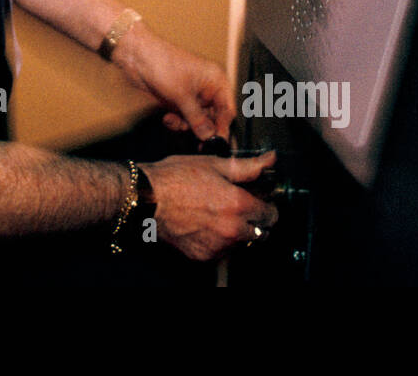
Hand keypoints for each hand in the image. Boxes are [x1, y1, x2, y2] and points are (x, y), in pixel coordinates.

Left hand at [111, 27, 236, 142]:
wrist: (137, 56)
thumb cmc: (163, 64)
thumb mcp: (182, 95)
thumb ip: (197, 118)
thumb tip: (209, 136)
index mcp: (216, 81)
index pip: (227, 110)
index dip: (223, 128)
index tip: (217, 143)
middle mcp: (207, 89)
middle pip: (213, 118)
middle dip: (203, 129)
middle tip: (197, 144)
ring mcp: (191, 95)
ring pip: (197, 121)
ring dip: (186, 125)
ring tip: (174, 120)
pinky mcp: (178, 100)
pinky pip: (183, 118)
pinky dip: (176, 121)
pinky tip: (167, 117)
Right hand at [139, 151, 277, 259]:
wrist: (146, 198)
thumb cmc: (176, 178)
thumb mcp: (214, 165)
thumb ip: (247, 167)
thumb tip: (269, 160)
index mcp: (237, 205)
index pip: (270, 215)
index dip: (266, 206)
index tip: (259, 202)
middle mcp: (231, 229)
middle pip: (260, 233)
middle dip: (254, 221)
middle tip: (238, 208)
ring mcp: (217, 246)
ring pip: (241, 243)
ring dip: (237, 232)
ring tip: (217, 215)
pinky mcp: (203, 256)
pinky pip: (221, 251)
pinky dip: (219, 242)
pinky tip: (206, 225)